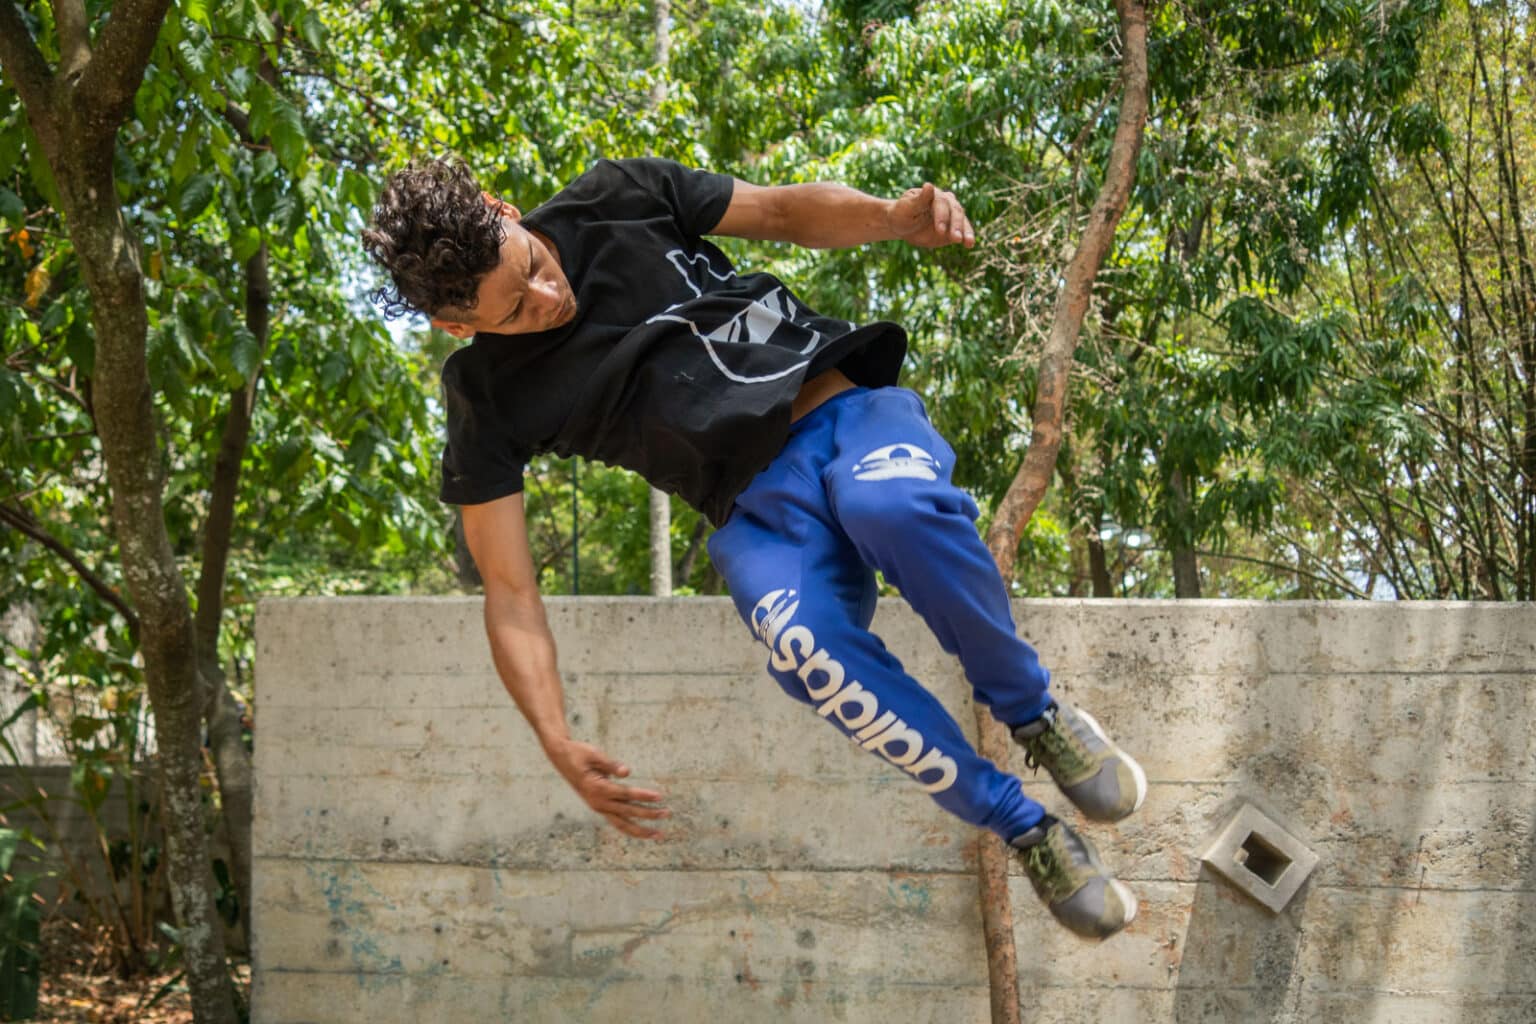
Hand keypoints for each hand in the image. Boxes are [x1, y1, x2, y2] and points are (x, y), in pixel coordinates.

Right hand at [547, 738, 669, 839]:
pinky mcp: (598, 807)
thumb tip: (626, 772)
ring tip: (658, 834)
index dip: (644, 796)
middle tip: (667, 814)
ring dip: (640, 830)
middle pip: (628, 812)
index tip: (660, 796)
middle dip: (648, 814)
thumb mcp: (594, 755)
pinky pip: (616, 821)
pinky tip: (642, 831)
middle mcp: (598, 802)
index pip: (626, 794)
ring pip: (621, 824)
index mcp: (597, 788)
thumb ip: (611, 764)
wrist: (561, 757)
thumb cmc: (579, 753)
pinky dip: (629, 827)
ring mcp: (597, 807)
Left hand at [887, 182, 974, 248]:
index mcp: (934, 194)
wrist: (903, 226)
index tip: (940, 230)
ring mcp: (952, 214)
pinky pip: (963, 231)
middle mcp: (947, 202)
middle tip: (955, 238)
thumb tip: (929, 185)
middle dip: (956, 226)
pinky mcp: (954, 227)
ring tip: (968, 242)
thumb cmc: (902, 214)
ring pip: (962, 221)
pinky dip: (967, 237)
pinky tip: (970, 244)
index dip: (942, 216)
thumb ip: (920, 199)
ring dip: (966, 231)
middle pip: (955, 211)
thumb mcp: (907, 208)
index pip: (941, 203)